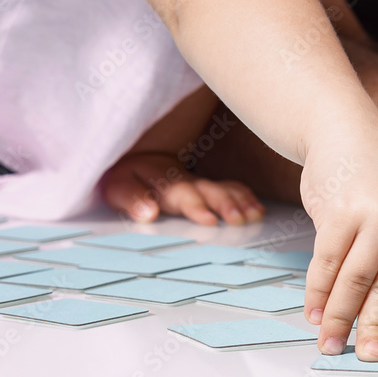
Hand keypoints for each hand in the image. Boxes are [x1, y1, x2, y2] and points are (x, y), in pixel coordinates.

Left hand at [102, 152, 264, 224]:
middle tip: (238, 220)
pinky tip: (258, 211)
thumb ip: (132, 200)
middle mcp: (185, 180)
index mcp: (161, 180)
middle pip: (209, 190)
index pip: (180, 192)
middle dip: (225, 204)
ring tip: (254, 216)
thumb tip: (148, 214)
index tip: (209, 220)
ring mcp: (201, 182)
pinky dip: (246, 198)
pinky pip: (232, 188)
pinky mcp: (211, 186)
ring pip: (224, 189)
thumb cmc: (129, 178)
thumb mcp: (119, 187)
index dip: (195, 206)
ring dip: (240, 203)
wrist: (140, 156)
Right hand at [300, 134, 377, 364]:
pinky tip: (313, 312)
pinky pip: (327, 262)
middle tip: (369, 359)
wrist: (348, 134)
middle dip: (376, 330)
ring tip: (330, 345)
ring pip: (356, 281)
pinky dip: (318, 291)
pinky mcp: (341, 211)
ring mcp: (376, 217)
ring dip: (339, 318)